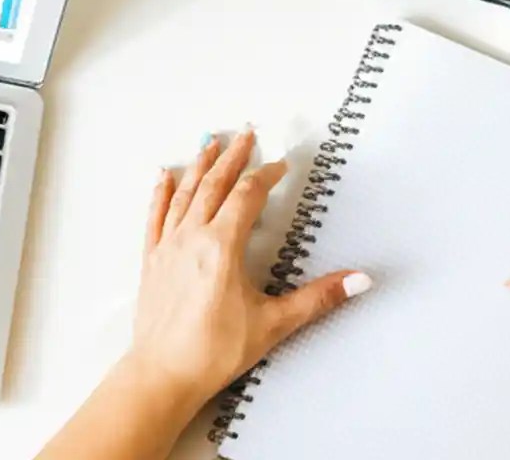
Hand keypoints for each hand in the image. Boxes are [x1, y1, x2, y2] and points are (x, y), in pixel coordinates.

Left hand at [130, 129, 371, 404]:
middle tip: (246, 134)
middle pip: (214, 184)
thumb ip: (318, 298)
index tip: (279, 165)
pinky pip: (156, 216)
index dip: (265, 175)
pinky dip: (161, 193)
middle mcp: (191, 237)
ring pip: (184, 194)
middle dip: (232, 156)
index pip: (247, 196)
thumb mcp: (273, 323)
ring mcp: (167, 247)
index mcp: (222, 246)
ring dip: (199, 166)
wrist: (162, 375)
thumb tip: (357, 280)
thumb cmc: (213, 351)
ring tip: (210, 143)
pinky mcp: (152, 262)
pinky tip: (164, 177)